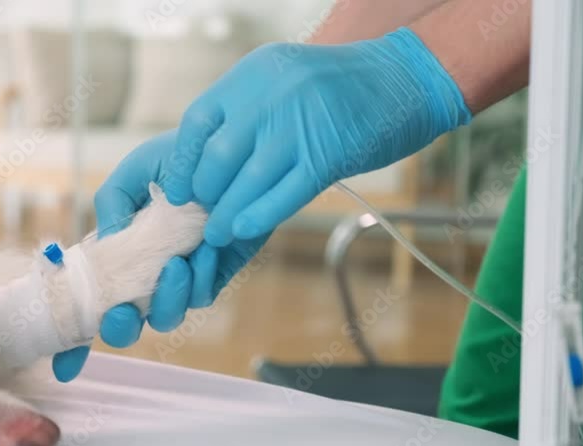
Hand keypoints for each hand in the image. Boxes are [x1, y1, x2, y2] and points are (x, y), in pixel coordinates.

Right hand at [51, 131, 267, 381]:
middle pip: (123, 324)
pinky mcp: (213, 277)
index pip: (88, 302)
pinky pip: (200, 297)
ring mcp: (177, 281)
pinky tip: (205, 249)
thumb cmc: (179, 160)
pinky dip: (200, 279)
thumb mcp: (134, 173)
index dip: (75, 340)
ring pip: (164, 317)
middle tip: (122, 310)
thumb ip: (110, 205)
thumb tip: (103, 244)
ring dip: (166, 298)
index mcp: (115, 253)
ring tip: (177, 263)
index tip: (64, 368)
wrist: (232, 151)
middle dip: (119, 327)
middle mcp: (142, 274)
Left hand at [163, 27, 471, 246]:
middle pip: (219, 157)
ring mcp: (301, 125)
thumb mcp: (280, 81)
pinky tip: (246, 230)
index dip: (183, 162)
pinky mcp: (329, 154)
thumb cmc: (337, 87)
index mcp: (253, 75)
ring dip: (228, 214)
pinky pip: (285, 194)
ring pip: (248, 181)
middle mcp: (272, 96)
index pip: (199, 123)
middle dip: (206, 192)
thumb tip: (203, 159)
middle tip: (202, 214)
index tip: (177, 189)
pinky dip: (261, 215)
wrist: (404, 78)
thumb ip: (244, 111)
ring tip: (216, 233)